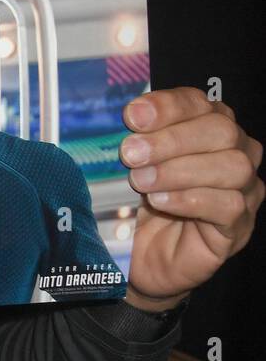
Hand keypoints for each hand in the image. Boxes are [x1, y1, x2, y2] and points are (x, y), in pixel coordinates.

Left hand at [120, 88, 263, 310]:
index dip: (167, 106)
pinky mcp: (238, 226)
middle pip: (221, 131)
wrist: (140, 257)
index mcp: (206, 127)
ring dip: (179, 170)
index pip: (198, 103)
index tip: (132, 116)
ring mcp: (243, 190)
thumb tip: (116, 119)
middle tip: (130, 153)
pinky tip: (161, 201)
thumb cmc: (135, 203)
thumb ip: (129, 140)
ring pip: (232, 167)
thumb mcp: (128, 168)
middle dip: (170, 140)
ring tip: (140, 181)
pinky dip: (191, 199)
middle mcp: (235, 153)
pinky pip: (229, 205)